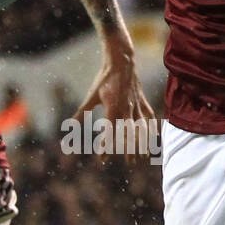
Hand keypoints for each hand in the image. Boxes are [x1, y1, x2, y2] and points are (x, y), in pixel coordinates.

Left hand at [72, 38, 156, 157]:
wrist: (121, 61)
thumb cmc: (104, 78)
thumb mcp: (91, 96)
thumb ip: (82, 112)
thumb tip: (69, 124)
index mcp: (113, 110)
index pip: (109, 133)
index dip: (105, 147)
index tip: (102, 159)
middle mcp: (127, 110)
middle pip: (129, 135)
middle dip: (129, 150)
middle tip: (130, 163)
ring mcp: (136, 105)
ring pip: (142, 128)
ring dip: (143, 142)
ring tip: (145, 154)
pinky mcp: (142, 100)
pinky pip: (149, 116)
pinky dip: (152, 125)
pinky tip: (154, 135)